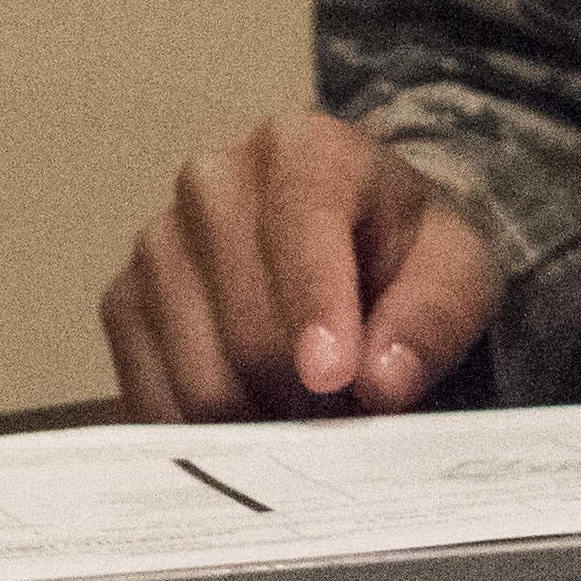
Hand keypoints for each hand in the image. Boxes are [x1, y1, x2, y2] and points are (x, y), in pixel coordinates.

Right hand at [103, 112, 505, 420]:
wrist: (350, 243)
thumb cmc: (403, 252)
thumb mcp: (457, 269)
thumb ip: (434, 316)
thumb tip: (382, 379)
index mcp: (301, 148)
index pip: (301, 228)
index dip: (317, 313)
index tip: (338, 380)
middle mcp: (212, 182)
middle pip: (248, 328)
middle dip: (306, 395)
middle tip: (350, 416)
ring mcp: (157, 241)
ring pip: (199, 376)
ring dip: (263, 420)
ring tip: (308, 408)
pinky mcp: (123, 300)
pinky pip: (153, 397)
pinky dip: (210, 432)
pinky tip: (255, 415)